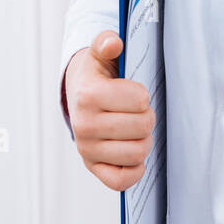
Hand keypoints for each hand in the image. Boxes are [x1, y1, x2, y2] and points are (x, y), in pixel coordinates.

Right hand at [64, 30, 154, 191]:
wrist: (76, 95)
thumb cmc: (96, 74)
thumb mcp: (100, 53)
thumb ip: (107, 42)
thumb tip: (113, 43)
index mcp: (88, 95)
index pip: (139, 100)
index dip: (143, 95)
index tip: (133, 92)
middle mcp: (84, 125)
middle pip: (143, 127)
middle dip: (147, 117)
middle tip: (137, 112)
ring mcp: (87, 149)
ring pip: (137, 153)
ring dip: (144, 141)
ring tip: (135, 130)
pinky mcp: (92, 167)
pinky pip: (121, 181)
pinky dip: (134, 169)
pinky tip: (132, 154)